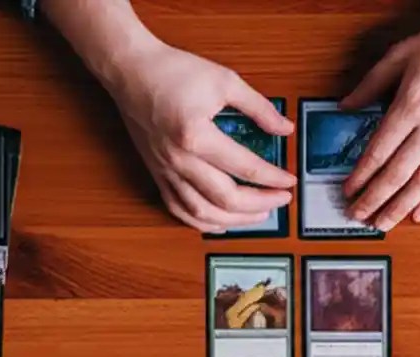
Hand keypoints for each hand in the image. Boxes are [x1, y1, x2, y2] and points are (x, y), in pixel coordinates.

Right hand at [45, 0, 295, 231]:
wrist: (130, 70)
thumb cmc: (173, 71)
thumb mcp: (224, 81)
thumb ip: (259, 108)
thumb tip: (285, 128)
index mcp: (197, 136)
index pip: (245, 167)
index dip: (273, 178)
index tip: (289, 181)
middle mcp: (179, 160)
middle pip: (226, 199)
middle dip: (261, 204)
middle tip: (282, 200)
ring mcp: (165, 170)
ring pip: (201, 213)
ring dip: (234, 220)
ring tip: (258, 214)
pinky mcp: (156, 173)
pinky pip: (177, 209)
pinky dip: (200, 222)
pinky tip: (220, 223)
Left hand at [340, 8, 419, 229]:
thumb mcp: (401, 54)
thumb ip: (370, 84)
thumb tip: (345, 106)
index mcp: (411, 105)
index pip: (379, 151)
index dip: (361, 175)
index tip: (348, 190)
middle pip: (397, 174)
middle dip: (374, 199)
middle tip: (357, 215)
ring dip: (400, 207)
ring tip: (383, 223)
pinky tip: (419, 215)